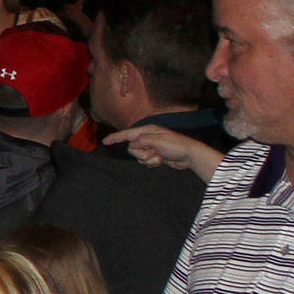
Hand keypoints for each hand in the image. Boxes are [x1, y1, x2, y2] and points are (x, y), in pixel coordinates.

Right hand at [104, 124, 225, 182]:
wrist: (189, 155)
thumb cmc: (176, 145)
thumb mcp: (158, 141)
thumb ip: (142, 141)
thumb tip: (132, 144)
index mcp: (147, 131)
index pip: (127, 134)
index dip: (115, 138)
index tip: (104, 141)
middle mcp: (147, 138)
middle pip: (132, 148)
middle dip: (141, 154)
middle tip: (154, 153)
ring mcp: (150, 147)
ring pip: (138, 157)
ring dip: (148, 160)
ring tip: (160, 157)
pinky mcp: (154, 156)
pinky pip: (145, 162)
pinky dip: (152, 163)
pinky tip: (161, 161)